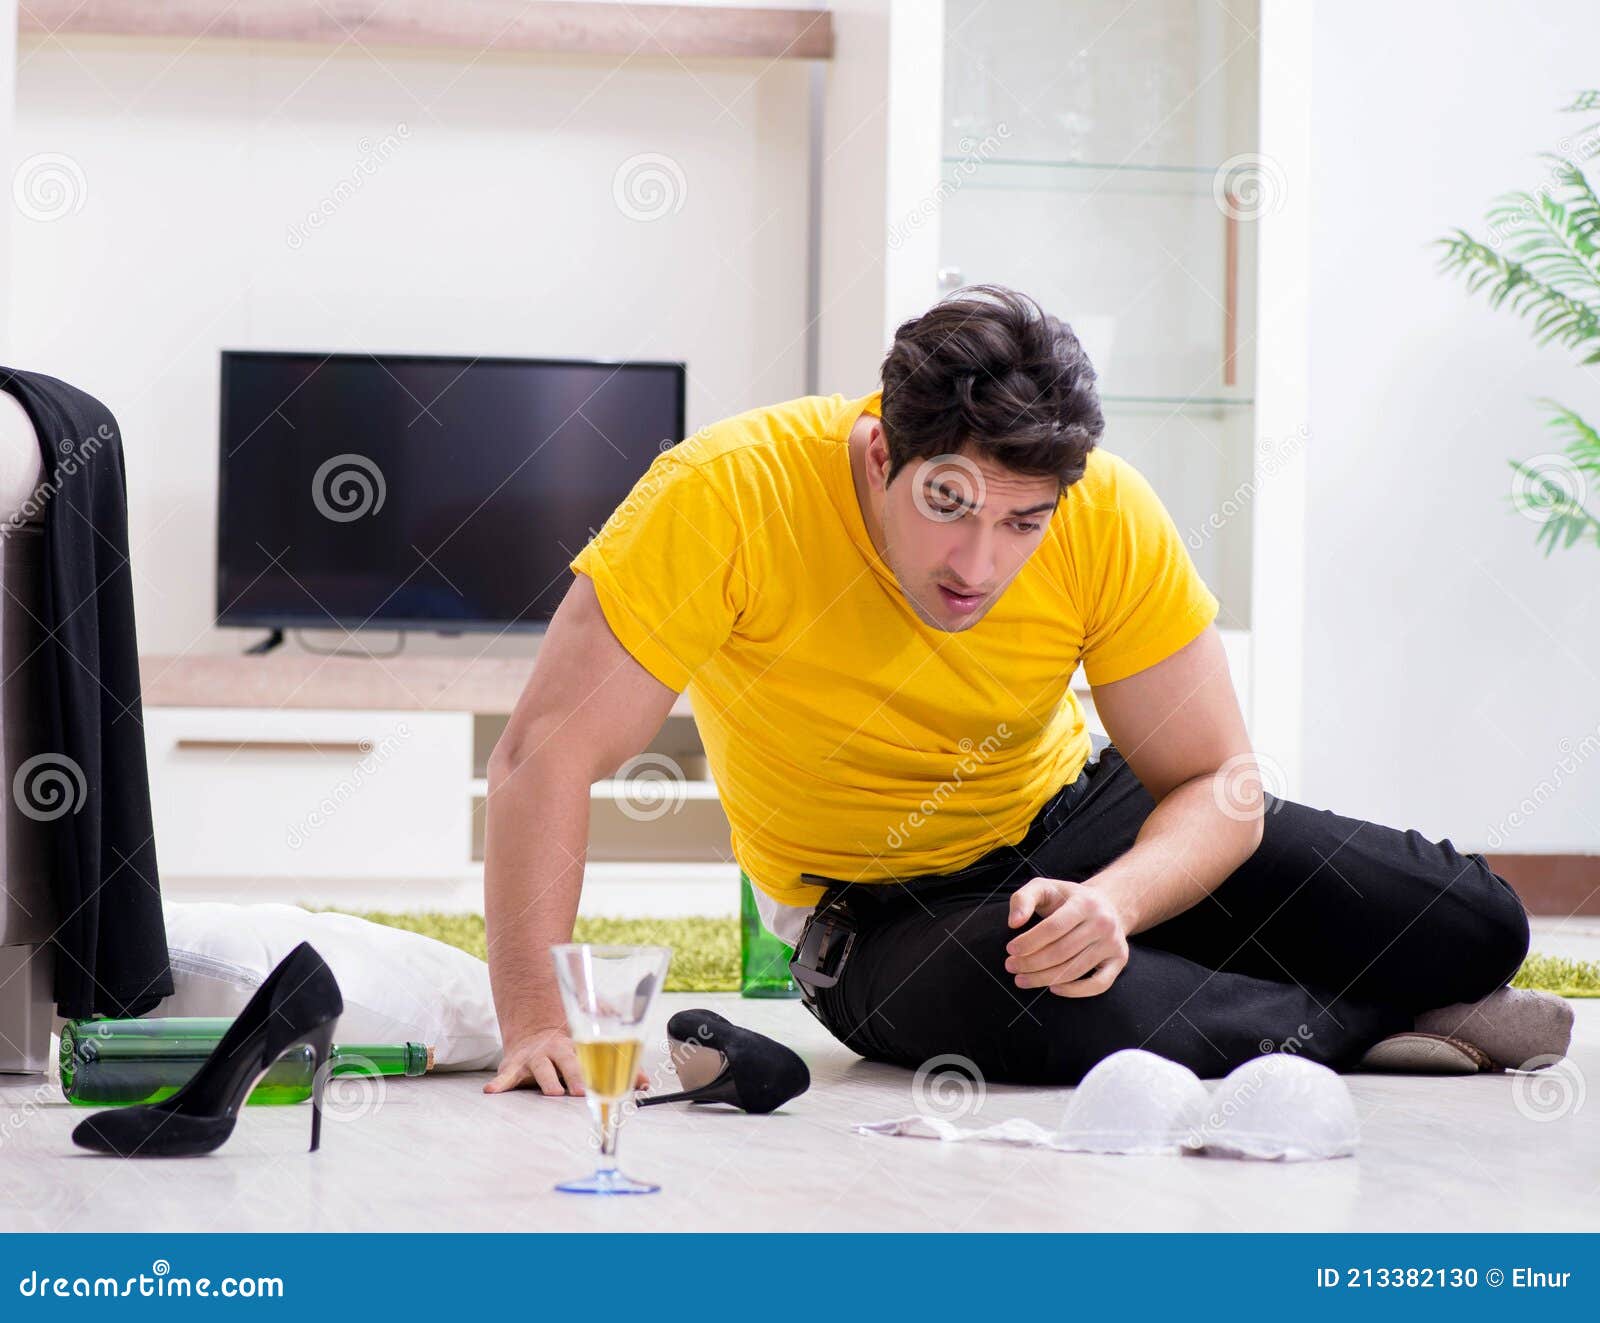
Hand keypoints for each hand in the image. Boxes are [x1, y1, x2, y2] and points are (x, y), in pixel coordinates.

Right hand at [483, 1025, 650, 1096]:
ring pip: (542, 1067)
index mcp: (580, 1045)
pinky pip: (506, 1075)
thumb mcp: (595, 1049)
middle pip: (570, 1061)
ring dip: (548, 1080)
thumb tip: (647, 1083)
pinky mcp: (515, 1066)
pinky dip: (500, 1082)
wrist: (534, 1029)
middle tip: (582, 1091)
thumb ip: (621, 1064)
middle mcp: (558, 1049)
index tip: (618, 1081)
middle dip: (577, 1076)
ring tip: (552, 1092)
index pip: (598, 1055)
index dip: (610, 1065)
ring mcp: (536, 1057)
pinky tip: (492, 1090)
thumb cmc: (571, 1046)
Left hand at [1004, 877, 1129, 996]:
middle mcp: (1103, 923)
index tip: (1010, 949)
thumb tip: (1013, 923)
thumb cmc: (1067, 898)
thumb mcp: (1044, 888)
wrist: (1107, 904)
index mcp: (1084, 903)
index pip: (1053, 927)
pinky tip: (1052, 987)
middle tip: (1011, 967)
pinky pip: (1098, 984)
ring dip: (1044, 979)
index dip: (1029, 941)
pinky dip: (1075, 991)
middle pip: (1062, 951)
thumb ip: (1023, 899)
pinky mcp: (1120, 960)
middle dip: (1031, 963)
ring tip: (1022, 979)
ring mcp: (1113, 943)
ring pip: (1075, 969)